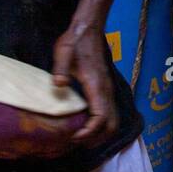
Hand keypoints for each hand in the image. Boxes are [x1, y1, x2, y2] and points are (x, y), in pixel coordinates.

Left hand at [52, 20, 118, 143]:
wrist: (89, 29)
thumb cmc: (75, 41)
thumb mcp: (64, 51)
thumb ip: (61, 68)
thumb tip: (59, 84)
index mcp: (97, 85)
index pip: (101, 117)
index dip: (90, 132)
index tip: (74, 136)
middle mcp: (106, 91)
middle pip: (112, 125)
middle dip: (97, 138)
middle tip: (77, 142)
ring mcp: (108, 91)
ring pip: (113, 121)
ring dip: (100, 134)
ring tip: (81, 138)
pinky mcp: (105, 90)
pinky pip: (109, 113)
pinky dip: (101, 125)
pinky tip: (85, 125)